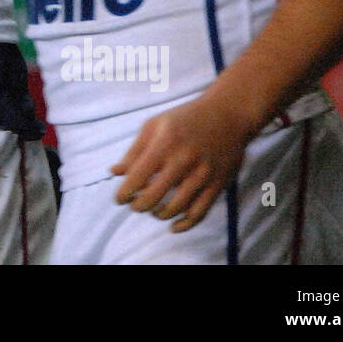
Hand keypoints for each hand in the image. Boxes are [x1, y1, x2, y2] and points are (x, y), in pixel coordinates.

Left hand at [110, 96, 257, 231]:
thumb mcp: (154, 125)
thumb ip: (134, 151)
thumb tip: (114, 172)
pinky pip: (200, 213)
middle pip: (154, 197)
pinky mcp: (218, 185)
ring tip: (152, 210)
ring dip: (159, 214)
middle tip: (134, 205)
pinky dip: (184, 225)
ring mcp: (203, 174)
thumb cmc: (185, 118)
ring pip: (175, 208)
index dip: (124, 193)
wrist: (228, 114)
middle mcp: (183, 160)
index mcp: (164, 143)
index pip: (137, 177)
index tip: (119, 199)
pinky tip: (173, 226)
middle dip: (138, 206)